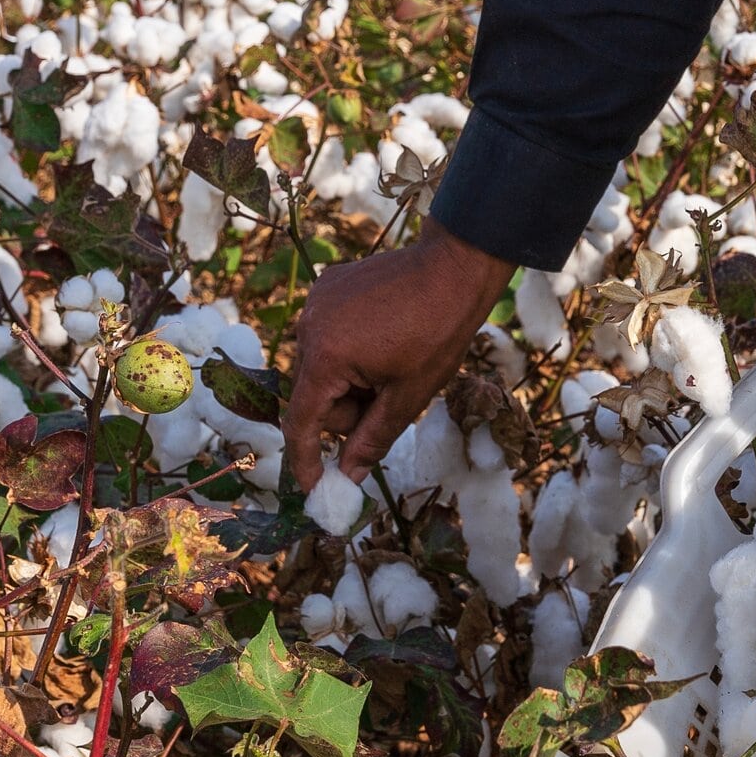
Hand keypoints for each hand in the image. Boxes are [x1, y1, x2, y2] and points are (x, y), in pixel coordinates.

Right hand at [283, 220, 515, 489]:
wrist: (454, 268)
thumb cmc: (438, 333)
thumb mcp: (408, 396)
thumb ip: (372, 439)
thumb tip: (348, 476)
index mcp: (326, 357)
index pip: (302, 422)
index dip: (305, 460)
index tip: (311, 487)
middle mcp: (309, 328)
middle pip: (315, 396)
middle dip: (348, 409)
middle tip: (388, 397)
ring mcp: (315, 303)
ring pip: (322, 367)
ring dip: (350, 379)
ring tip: (391, 362)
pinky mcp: (327, 288)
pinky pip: (327, 336)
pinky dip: (349, 349)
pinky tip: (382, 337)